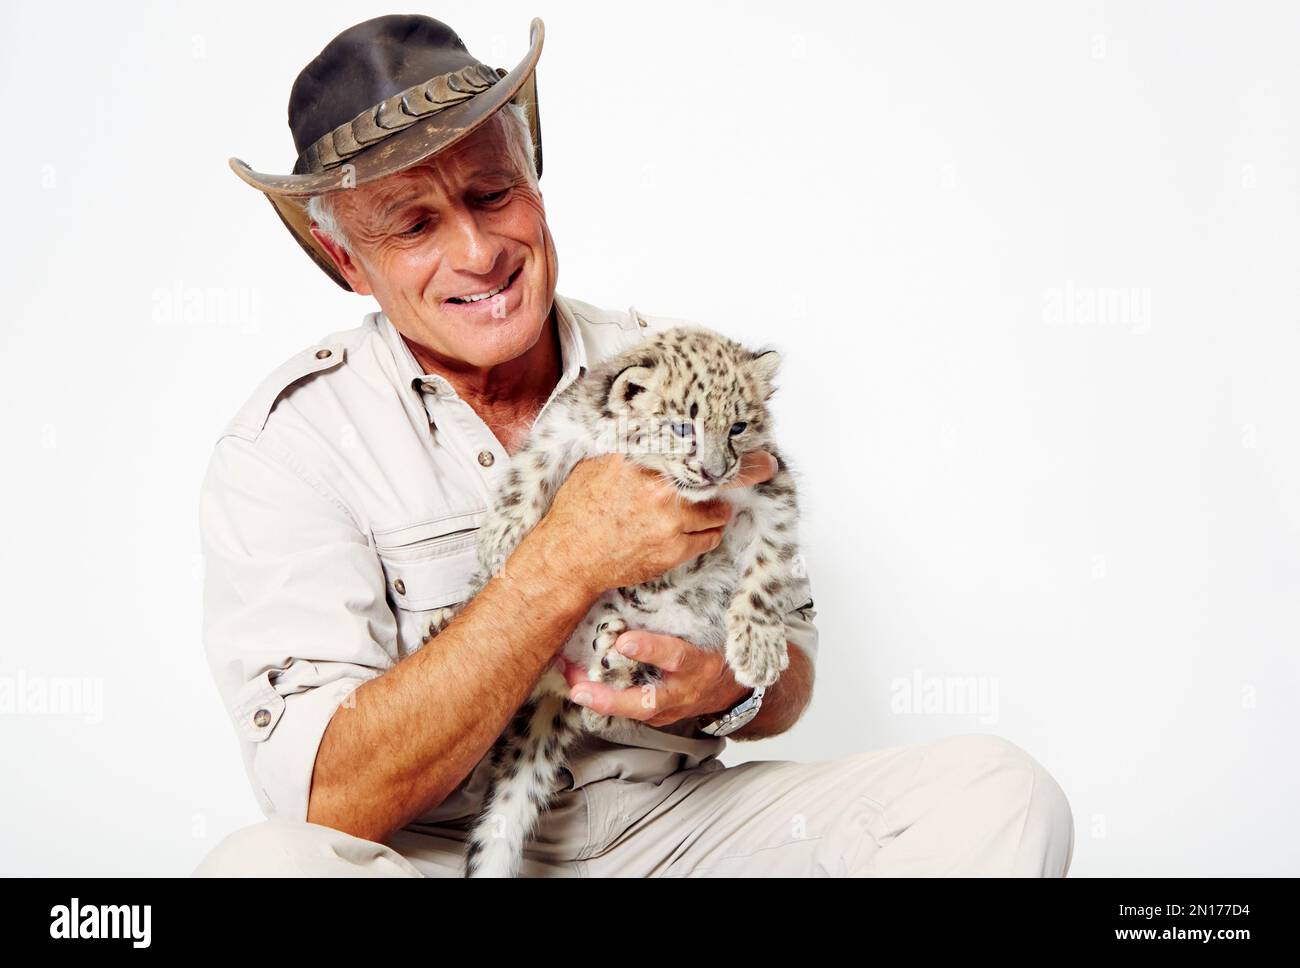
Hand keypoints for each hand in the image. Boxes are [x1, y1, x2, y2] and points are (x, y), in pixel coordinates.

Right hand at [533, 450, 777, 596]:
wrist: (568, 557)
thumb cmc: (578, 511)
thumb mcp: (598, 462)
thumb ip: (631, 444)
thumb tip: (652, 423)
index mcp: (640, 459)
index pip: (694, 441)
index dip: (728, 439)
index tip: (755, 437)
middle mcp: (658, 487)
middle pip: (718, 475)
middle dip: (747, 470)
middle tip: (766, 464)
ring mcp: (668, 520)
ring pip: (717, 511)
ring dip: (715, 509)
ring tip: (700, 508)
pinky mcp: (673, 550)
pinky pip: (708, 539)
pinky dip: (705, 534)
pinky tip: (687, 531)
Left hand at [561, 632, 750, 728]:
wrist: (730, 688)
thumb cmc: (714, 649)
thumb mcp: (707, 630)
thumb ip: (682, 616)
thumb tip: (648, 583)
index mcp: (698, 663)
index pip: (676, 656)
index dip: (650, 650)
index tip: (624, 641)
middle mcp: (683, 690)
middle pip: (646, 700)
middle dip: (612, 697)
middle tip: (581, 687)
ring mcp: (669, 709)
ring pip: (633, 712)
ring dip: (600, 700)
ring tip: (573, 687)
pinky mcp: (658, 717)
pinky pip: (629, 712)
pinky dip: (603, 699)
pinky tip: (579, 684)